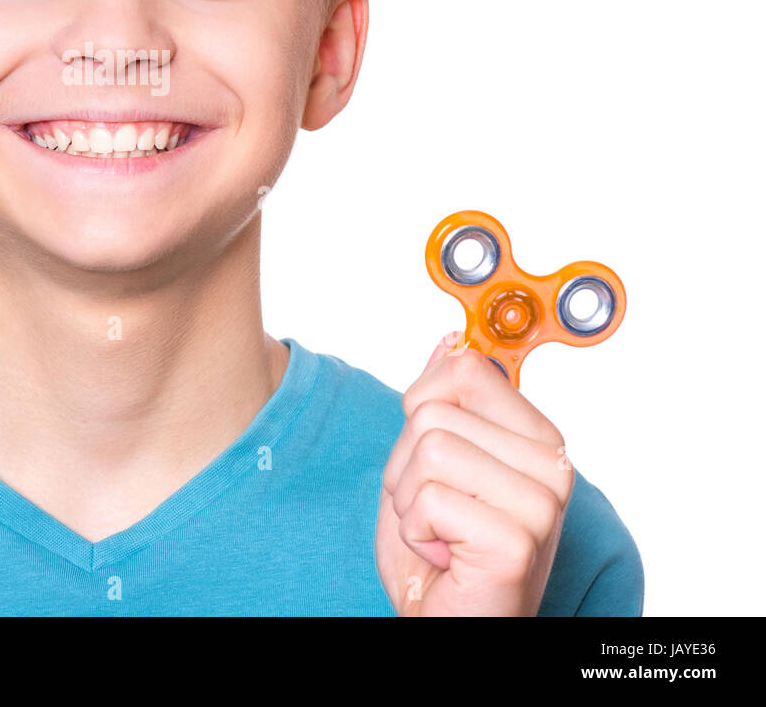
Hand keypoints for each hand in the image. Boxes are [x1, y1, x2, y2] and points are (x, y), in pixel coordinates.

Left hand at [375, 331, 573, 615]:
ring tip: (440, 531)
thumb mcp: (428, 459)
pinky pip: (430, 498)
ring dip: (411, 499)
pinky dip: (416, 531)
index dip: (423, 405)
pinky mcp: (519, 539)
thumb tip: (450, 340)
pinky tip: (446, 555)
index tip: (435, 454)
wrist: (448, 620)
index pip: (464, 366)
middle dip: (408, 462)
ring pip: (429, 448)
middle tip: (435, 508)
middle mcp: (551, 463)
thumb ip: (443, 399)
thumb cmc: (442, 549)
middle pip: (434, 409)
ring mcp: (542, 502)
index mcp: (536, 435)